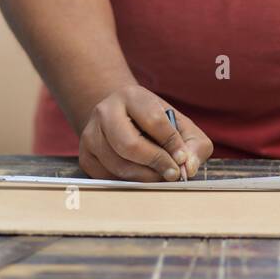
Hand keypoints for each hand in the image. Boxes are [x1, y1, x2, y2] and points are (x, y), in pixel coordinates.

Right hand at [78, 84, 212, 181]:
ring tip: (159, 175)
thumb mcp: (181, 125)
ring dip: (144, 177)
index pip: (154, 121)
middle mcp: (106, 111)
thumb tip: (189, 167)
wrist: (121, 118)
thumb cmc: (156, 124)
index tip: (183, 159)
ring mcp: (91, 133)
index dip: (171, 144)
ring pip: (118, 164)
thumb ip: (194, 144)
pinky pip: (107, 177)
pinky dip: (128, 182)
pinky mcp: (86, 155)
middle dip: (156, 163)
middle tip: (172, 174)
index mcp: (132, 96)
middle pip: (130, 145)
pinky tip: (140, 176)